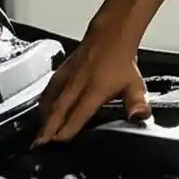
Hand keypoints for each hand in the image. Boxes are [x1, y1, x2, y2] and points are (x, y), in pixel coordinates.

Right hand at [34, 29, 150, 144]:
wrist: (111, 35)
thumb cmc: (122, 62)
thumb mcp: (135, 84)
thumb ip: (137, 103)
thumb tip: (140, 118)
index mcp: (95, 90)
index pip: (79, 114)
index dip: (67, 129)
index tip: (57, 143)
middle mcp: (77, 84)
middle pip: (59, 110)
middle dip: (48, 128)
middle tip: (38, 144)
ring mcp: (67, 77)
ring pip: (51, 100)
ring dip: (43, 117)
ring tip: (38, 133)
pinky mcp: (61, 71)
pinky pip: (49, 88)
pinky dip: (43, 101)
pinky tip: (41, 110)